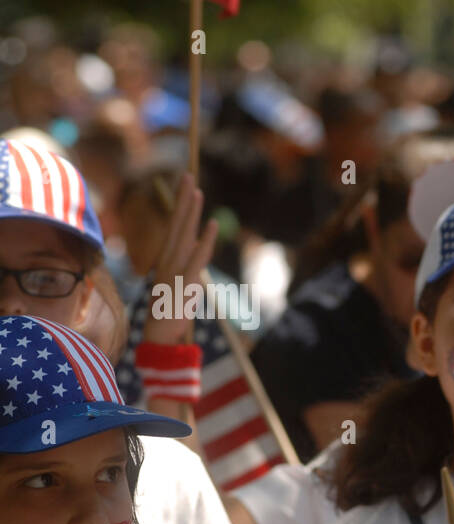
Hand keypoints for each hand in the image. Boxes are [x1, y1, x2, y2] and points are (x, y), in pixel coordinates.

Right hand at [144, 172, 218, 345]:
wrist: (159, 335)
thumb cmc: (169, 311)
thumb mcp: (176, 283)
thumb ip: (184, 266)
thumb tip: (194, 251)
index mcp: (166, 259)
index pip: (174, 227)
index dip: (180, 206)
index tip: (185, 186)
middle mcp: (167, 260)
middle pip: (176, 223)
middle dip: (182, 199)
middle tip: (187, 175)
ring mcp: (174, 269)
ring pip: (183, 234)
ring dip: (190, 212)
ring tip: (196, 190)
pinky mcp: (185, 281)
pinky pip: (197, 256)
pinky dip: (204, 240)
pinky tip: (211, 223)